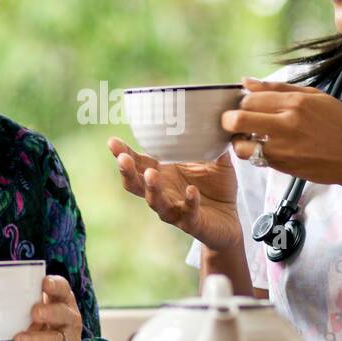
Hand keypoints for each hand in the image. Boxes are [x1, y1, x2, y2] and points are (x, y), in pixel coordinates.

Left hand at [9, 275, 84, 340]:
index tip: (45, 283)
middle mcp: (70, 319)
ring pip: (56, 340)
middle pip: (63, 314)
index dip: (56, 286)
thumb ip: (28, 301)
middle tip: (34, 312)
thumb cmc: (45, 324)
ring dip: (36, 340)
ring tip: (18, 340)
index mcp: (64, 301)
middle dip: (50, 313)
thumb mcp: (42, 309)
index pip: (63, 289)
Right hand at [108, 136, 241, 251]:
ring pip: (156, 202)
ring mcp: (174, 209)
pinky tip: (192, 190)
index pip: (138, 163)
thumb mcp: (216, 161)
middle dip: (127, 172)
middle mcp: (163, 192)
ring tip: (152, 174)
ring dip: (152, 189)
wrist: (229, 220)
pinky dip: (189, 202)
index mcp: (163, 174)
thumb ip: (212, 143)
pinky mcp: (192, 222)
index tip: (112, 142)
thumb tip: (217, 118)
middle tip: (122, 159)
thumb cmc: (216, 188)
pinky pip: (188, 213)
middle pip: (136, 184)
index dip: (123, 153)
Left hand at [225, 78, 341, 187]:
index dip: (242, 101)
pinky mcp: (283, 166)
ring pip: (240, 145)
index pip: (249, 98)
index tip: (247, 105)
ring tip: (248, 137)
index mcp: (295, 103)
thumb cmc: (341, 124)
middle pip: (236, 120)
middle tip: (234, 121)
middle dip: (229, 120)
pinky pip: (256, 159)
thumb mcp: (315, 96)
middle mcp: (286, 124)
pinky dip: (254, 153)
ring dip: (238, 141)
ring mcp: (283, 148)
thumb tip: (246, 81)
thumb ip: (278, 88)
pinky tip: (266, 147)